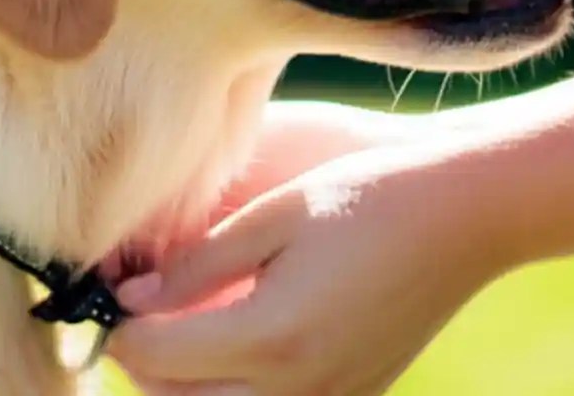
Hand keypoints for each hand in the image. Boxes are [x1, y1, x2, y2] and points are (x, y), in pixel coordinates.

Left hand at [107, 150, 506, 395]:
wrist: (463, 218)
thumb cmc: (365, 197)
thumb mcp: (272, 216)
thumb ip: (195, 265)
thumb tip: (129, 298)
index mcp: (271, 337)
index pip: (153, 357)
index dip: (118, 327)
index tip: (110, 294)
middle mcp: (299, 389)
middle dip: (144, 365)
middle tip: (136, 316)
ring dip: (184, 388)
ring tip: (178, 332)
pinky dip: (232, 394)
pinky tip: (232, 347)